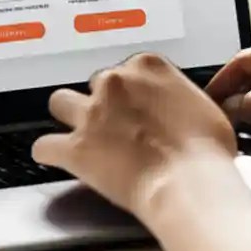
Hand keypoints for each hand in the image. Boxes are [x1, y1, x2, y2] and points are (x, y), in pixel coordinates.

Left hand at [32, 53, 237, 217]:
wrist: (189, 183)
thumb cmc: (206, 152)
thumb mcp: (206, 108)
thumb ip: (181, 98)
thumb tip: (179, 110)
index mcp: (147, 67)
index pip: (128, 69)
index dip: (132, 91)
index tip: (137, 106)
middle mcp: (114, 83)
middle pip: (96, 84)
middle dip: (103, 103)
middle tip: (116, 127)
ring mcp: (91, 114)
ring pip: (60, 103)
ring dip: (68, 117)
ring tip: (79, 133)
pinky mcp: (75, 148)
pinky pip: (44, 146)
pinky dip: (49, 153)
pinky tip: (55, 159)